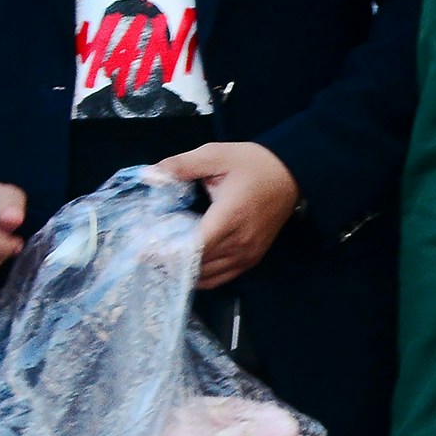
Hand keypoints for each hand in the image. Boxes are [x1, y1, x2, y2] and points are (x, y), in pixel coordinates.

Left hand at [152, 142, 300, 288]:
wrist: (292, 174)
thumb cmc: (253, 164)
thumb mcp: (216, 155)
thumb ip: (181, 165)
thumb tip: (148, 175)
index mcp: (230, 216)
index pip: (194, 247)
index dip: (166, 253)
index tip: (143, 249)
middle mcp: (240, 242)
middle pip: (196, 266)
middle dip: (169, 262)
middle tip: (145, 253)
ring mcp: (247, 254)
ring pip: (206, 277)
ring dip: (183, 272)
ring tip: (162, 259)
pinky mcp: (251, 259)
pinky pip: (219, 279)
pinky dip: (199, 277)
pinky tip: (185, 266)